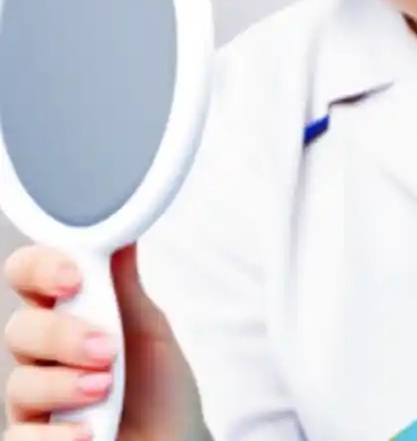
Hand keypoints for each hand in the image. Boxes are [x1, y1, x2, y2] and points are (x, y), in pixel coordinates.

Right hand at [3, 244, 196, 439]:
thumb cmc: (160, 387)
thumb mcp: (149, 329)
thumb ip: (123, 285)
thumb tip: (117, 233)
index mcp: (67, 314)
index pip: (28, 277)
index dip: (40, 269)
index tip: (72, 278)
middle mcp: (43, 356)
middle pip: (19, 329)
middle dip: (62, 336)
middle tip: (107, 348)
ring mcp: (36, 401)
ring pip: (19, 383)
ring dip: (64, 384)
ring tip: (105, 388)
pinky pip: (19, 438)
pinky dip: (53, 436)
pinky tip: (86, 433)